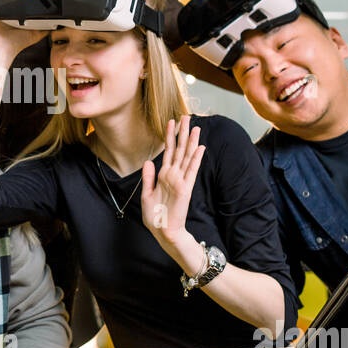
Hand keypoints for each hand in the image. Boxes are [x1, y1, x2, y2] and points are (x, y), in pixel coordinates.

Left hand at [140, 115, 205, 249]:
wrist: (163, 231)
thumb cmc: (154, 216)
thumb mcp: (146, 194)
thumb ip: (148, 177)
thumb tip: (148, 161)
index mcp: (164, 175)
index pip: (168, 151)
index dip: (169, 136)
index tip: (171, 121)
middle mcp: (173, 175)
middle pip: (179, 149)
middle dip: (182, 133)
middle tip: (186, 116)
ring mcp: (181, 181)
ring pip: (187, 156)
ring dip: (191, 142)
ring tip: (196, 127)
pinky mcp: (186, 189)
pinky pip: (191, 171)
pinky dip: (196, 159)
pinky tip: (200, 147)